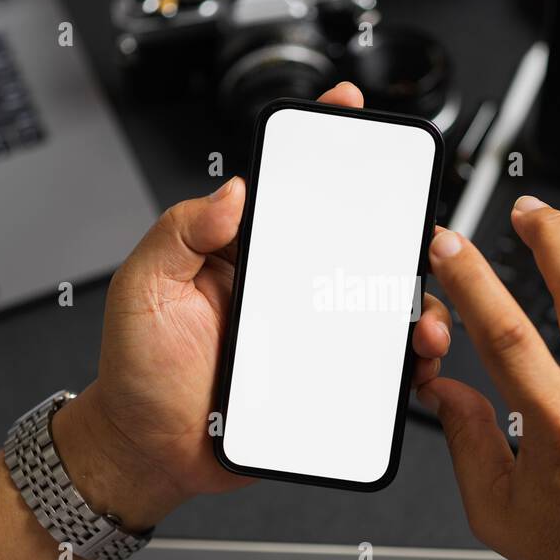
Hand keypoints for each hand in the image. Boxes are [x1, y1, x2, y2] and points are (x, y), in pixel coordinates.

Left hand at [54, 82, 453, 531]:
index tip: (345, 108)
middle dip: (396, 234)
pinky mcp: (322, 381)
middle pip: (352, 245)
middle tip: (418, 238)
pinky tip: (415, 366)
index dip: (318, 146)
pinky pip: (374, 368)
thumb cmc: (138, 371)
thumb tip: (229, 191)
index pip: (284, 189)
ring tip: (421, 323)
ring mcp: (307, 334)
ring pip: (377, 307)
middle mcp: (282, 287)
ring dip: (414, 307)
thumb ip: (177, 234)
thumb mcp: (142, 290)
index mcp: (242, 254)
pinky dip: (404, 365)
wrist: (147, 451)